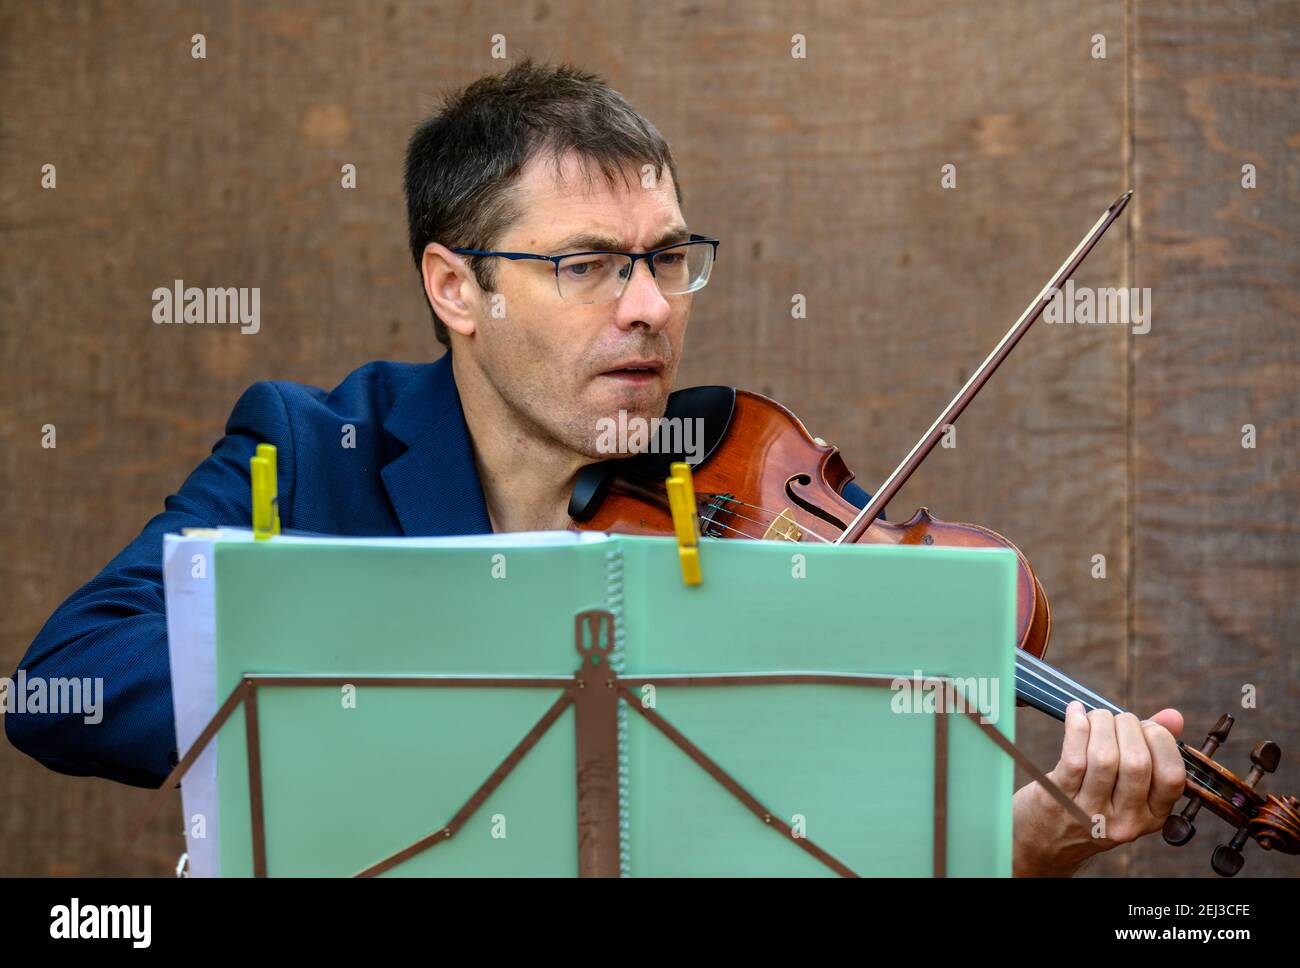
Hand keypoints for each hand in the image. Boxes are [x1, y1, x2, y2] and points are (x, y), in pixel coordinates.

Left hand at [1012, 701, 1185, 875]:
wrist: (1045, 841)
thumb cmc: (1090, 803)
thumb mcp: (1127, 789)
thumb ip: (1153, 751)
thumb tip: (1174, 716)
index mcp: (1152, 816)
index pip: (1172, 776)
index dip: (1161, 741)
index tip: (1146, 726)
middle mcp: (1126, 820)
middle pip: (1137, 761)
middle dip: (1127, 726)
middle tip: (1115, 719)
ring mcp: (1092, 813)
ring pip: (1104, 756)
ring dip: (1101, 723)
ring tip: (1095, 717)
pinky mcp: (1061, 799)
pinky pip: (1073, 756)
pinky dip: (1076, 725)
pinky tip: (1074, 712)